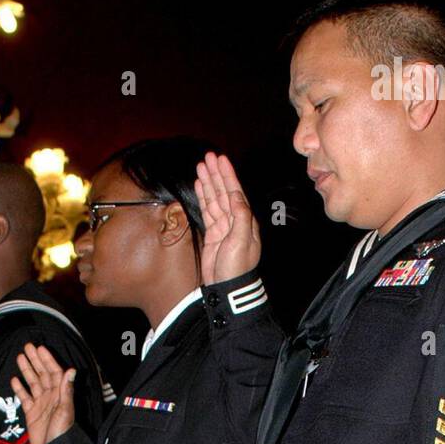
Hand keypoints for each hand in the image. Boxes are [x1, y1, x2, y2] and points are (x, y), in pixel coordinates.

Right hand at [10, 343, 75, 443]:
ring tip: (20, 357)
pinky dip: (19, 389)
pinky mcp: (31, 413)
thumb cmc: (61, 433)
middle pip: (42, 374)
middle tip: (28, 347)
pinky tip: (15, 380)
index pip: (54, 372)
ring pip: (33, 383)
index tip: (40, 349)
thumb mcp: (65, 411)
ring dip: (27, 370)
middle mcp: (50, 397)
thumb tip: (70, 370)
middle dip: (35, 360)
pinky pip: (25, 398)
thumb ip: (66, 390)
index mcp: (60, 395)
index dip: (47, 360)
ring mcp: (40, 405)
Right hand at [195, 151, 261, 284]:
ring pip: (214, 199)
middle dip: (216, 174)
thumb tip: (234, 195)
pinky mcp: (213, 233)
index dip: (227, 175)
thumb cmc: (237, 266)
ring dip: (208, 183)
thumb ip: (240, 216)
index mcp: (245, 219)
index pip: (235, 192)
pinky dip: (203, 197)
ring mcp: (223, 226)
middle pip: (223, 191)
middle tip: (208, 157)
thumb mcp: (242, 240)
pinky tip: (199, 186)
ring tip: (201, 166)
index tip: (220, 159)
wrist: (227, 286)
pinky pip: (207, 210)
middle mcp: (235, 220)